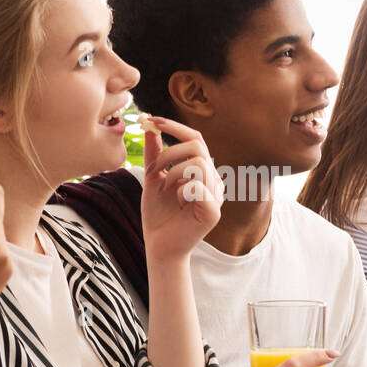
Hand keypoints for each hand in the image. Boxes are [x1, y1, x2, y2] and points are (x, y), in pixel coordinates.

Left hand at [140, 116, 222, 261]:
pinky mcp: (213, 211)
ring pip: (198, 163)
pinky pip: (197, 186)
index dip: (174, 126)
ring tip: (163, 188)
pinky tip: (176, 203)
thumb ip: (154, 154)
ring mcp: (216, 195)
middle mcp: (213, 180)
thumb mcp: (153, 179)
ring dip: (173, 173)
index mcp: (202, 171)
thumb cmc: (158, 216)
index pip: (195, 139)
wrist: (159, 247)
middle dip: (169, 152)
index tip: (152, 120)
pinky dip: (180, 191)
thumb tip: (150, 126)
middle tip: (152, 169)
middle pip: (198, 145)